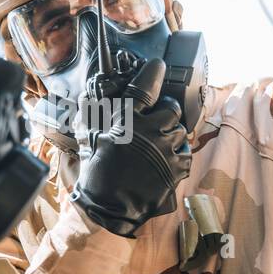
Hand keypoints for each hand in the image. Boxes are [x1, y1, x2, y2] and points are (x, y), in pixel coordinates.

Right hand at [72, 58, 190, 236]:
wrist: (109, 207)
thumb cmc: (95, 171)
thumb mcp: (87, 137)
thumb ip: (91, 111)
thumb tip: (89, 91)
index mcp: (127, 120)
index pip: (146, 86)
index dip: (153, 72)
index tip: (157, 66)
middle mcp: (149, 131)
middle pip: (171, 108)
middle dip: (165, 109)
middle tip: (157, 117)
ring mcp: (165, 151)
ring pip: (180, 130)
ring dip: (171, 133)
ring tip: (159, 143)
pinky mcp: (176, 169)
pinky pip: (186, 152)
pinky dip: (178, 153)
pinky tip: (166, 158)